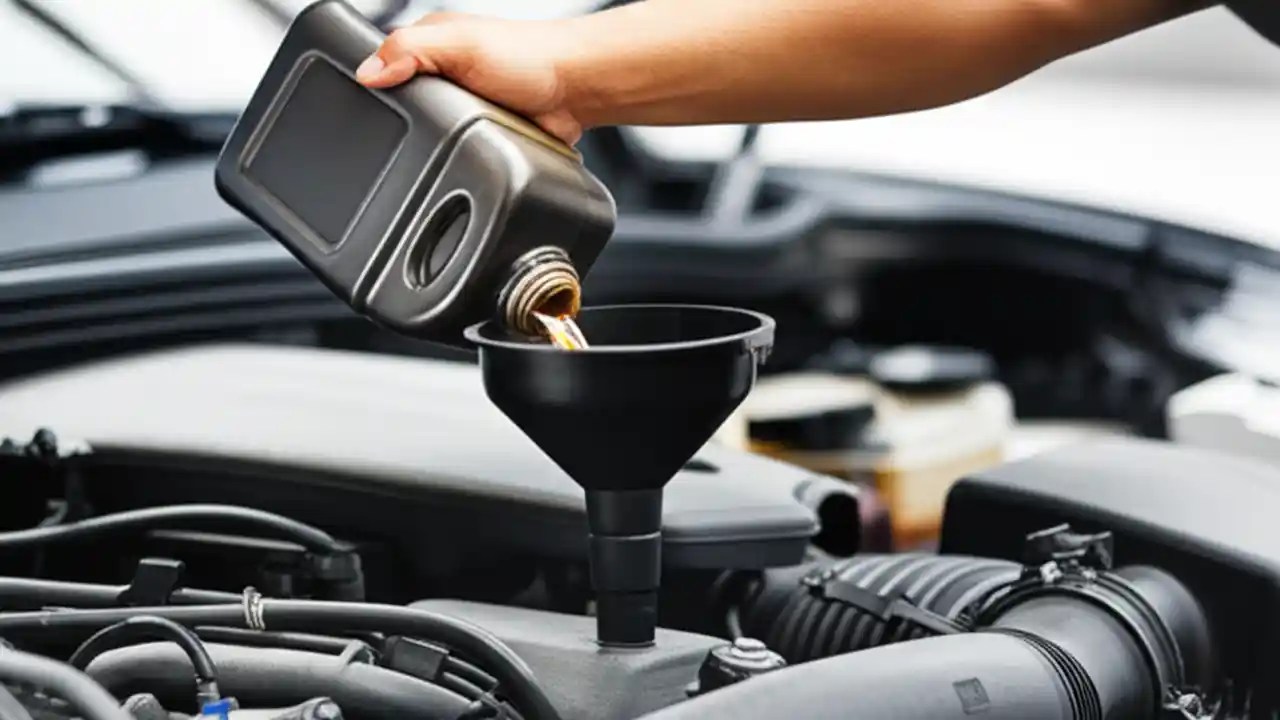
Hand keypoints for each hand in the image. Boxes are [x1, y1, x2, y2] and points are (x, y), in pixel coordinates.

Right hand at [356, 13, 583, 144]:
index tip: (366, 104)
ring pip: (429, 133)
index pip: (382, 63)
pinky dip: (458, 154)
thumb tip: (368, 71)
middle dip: (404, 121)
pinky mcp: (480, 133)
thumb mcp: (461, 44)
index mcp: (431, 43)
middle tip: (419, 126)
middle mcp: (444, 72)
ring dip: (435, 142)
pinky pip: (457, 150)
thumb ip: (412, 50)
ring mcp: (462, 105)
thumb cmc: (531, 56)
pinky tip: (464, 154)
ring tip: (448, 140)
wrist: (576, 90)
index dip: (370, 84)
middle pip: (402, 105)